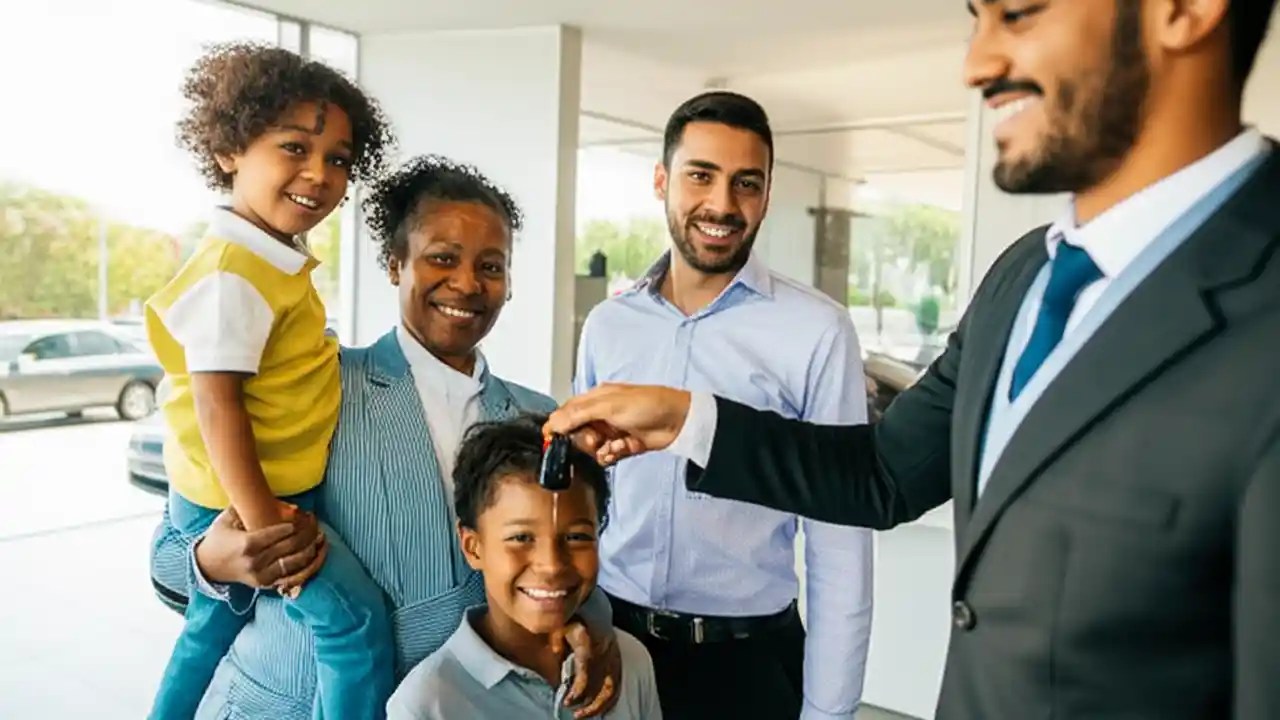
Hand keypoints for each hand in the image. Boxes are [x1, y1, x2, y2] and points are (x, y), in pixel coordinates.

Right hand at [194, 505, 325, 589]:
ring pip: (296, 563)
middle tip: (316, 522)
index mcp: (247, 544)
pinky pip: (294, 579)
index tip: (305, 515)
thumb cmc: (220, 538)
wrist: (208, 566)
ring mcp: (262, 576)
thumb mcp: (228, 518)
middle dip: (307, 533)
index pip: (279, 533)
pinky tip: (319, 555)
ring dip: (312, 549)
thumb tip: (271, 498)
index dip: (295, 524)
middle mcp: (255, 562)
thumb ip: (248, 506)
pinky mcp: (267, 585)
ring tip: (322, 536)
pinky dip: (309, 568)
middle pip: (290, 547)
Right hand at [543, 383, 691, 464]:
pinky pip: (607, 455)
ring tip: (612, 445)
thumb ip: (578, 414)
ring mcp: (613, 430)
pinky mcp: (624, 445)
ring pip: (592, 447)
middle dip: (583, 440)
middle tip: (594, 439)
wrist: (678, 421)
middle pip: (578, 433)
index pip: (568, 412)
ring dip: (599, 449)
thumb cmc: (649, 404)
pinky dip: (611, 455)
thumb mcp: (608, 405)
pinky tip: (620, 450)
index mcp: (596, 398)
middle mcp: (602, 414)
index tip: (553, 439)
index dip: (559, 426)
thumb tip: (554, 422)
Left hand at [550, 620, 621, 717]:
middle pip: (598, 684)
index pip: (587, 673)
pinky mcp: (617, 658)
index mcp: (590, 642)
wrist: (590, 604)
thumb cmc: (571, 616)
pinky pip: (616, 683)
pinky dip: (609, 699)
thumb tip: (556, 653)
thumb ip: (557, 638)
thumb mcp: (560, 624)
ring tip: (584, 714)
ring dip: (598, 705)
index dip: (578, 691)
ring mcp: (613, 655)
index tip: (567, 701)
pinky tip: (599, 708)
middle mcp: (604, 651)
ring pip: (611, 688)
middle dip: (584, 701)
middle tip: (570, 709)